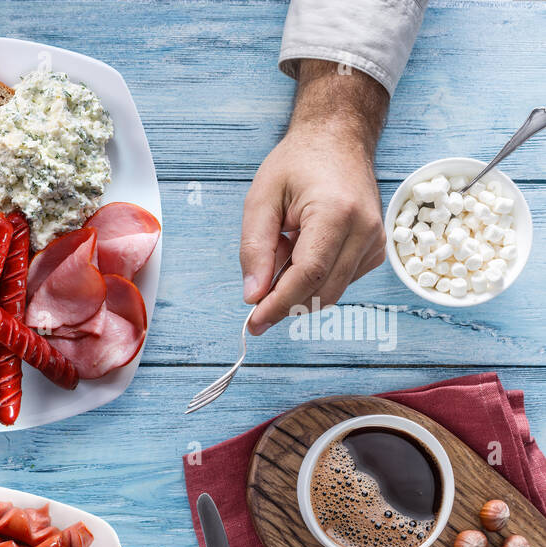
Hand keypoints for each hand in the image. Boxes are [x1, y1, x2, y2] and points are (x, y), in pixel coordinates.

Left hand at [240, 61, 388, 333]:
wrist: (339, 139)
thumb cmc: (297, 164)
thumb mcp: (261, 199)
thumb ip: (254, 249)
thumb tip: (253, 295)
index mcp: (337, 213)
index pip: (308, 275)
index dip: (279, 304)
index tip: (253, 323)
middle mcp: (365, 229)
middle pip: (323, 290)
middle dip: (287, 307)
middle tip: (255, 311)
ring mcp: (375, 240)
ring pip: (333, 291)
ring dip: (299, 290)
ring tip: (280, 255)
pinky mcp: (376, 249)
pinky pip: (341, 281)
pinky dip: (315, 281)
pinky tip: (300, 254)